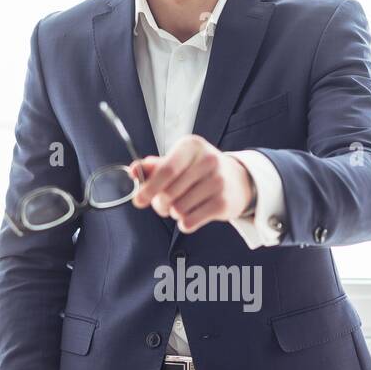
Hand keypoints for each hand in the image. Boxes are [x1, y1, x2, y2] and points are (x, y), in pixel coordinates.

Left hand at [130, 137, 254, 231]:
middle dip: (159, 204)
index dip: (149, 188)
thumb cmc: (200, 171)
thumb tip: (132, 171)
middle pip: (169, 193)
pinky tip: (191, 215)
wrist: (238, 180)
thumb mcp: (180, 161)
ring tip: (182, 206)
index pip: (166, 170)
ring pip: (178, 210)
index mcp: (192, 146)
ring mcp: (218, 182)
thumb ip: (155, 166)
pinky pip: (190, 222)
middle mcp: (208, 160)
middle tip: (163, 205)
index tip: (138, 201)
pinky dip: (185, 223)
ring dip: (174, 213)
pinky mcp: (223, 203)